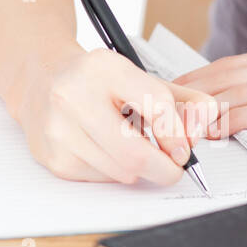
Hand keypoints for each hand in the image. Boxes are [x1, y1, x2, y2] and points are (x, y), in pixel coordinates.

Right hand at [16, 47, 219, 184]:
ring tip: (126, 144)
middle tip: (171, 167)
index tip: (182, 148)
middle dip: (163, 168)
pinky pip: (100, 179)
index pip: (157, 106)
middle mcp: (74, 95)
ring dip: (136, 169)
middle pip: (135, 154)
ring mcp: (58, 128)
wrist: (41, 79)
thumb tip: (205, 124)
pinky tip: (102, 148)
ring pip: (120, 172)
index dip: (177, 135)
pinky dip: (112, 171)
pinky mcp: (52, 156)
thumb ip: (183, 99)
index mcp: (104, 67)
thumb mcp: (140, 79)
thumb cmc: (96, 81)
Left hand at [175, 40, 246, 143]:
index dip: (193, 79)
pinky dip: (233, 119)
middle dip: (183, 92)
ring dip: (200, 108)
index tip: (166, 91)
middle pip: (222, 75)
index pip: (229, 65)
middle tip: (152, 108)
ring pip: (236, 90)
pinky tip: (215, 130)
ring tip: (171, 122)